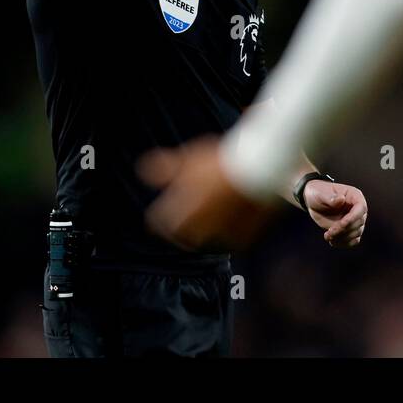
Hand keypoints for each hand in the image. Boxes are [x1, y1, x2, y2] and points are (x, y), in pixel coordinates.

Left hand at [137, 137, 275, 251]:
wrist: (261, 168)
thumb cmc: (222, 161)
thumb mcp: (188, 159)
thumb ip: (163, 169)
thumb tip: (142, 169)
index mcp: (180, 213)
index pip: (158, 223)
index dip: (158, 218)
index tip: (161, 215)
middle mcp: (198, 229)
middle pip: (182, 236)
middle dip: (182, 229)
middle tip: (189, 217)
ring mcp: (220, 236)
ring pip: (206, 242)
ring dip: (206, 233)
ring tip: (211, 220)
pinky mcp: (242, 240)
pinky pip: (231, 243)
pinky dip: (230, 236)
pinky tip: (232, 224)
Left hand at [302, 180, 367, 248]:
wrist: (313, 202)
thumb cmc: (318, 193)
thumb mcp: (321, 193)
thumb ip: (331, 197)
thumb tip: (341, 199)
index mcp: (354, 196)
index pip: (361, 208)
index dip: (352, 218)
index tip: (341, 225)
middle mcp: (357, 209)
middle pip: (359, 223)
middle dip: (344, 230)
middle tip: (329, 232)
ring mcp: (355, 220)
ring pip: (356, 234)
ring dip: (342, 238)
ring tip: (328, 236)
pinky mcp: (350, 230)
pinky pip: (353, 241)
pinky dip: (344, 243)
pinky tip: (332, 241)